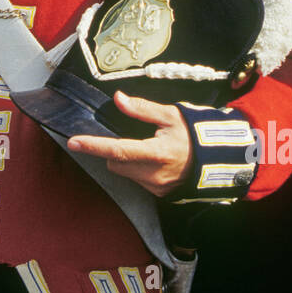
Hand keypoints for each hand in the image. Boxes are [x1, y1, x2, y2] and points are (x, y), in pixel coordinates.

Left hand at [66, 92, 192, 197]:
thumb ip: (142, 109)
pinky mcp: (158, 194)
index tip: (73, 142)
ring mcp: (156, 187)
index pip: (117, 149)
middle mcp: (154, 174)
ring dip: (127, 161)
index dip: (93, 146)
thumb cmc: (195, 135)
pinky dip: (139, 170)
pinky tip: (155, 161)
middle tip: (134, 137)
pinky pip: (136, 180)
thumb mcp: (171, 115)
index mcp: (156, 153)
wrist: (218, 161)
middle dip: (116, 151)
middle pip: (116, 162)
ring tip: (149, 149)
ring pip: (124, 172)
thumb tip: (118, 99)